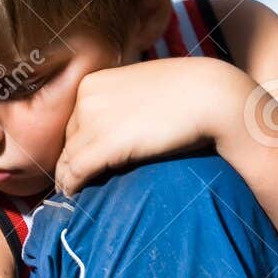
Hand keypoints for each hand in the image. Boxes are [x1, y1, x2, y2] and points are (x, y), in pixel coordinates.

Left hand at [53, 60, 246, 194]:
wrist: (210, 95)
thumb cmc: (187, 92)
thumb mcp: (142, 90)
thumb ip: (123, 105)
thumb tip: (120, 127)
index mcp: (93, 82)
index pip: (74, 120)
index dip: (77, 143)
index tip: (79, 160)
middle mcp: (87, 98)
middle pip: (69, 139)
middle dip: (71, 160)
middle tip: (73, 181)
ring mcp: (93, 120)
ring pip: (68, 157)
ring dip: (68, 177)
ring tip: (71, 193)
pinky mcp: (106, 144)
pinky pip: (76, 171)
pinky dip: (72, 185)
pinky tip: (75, 194)